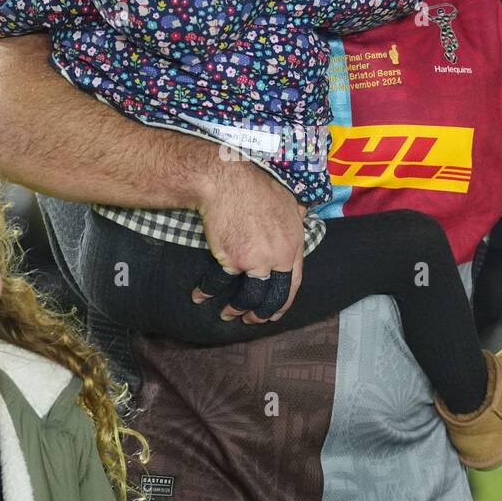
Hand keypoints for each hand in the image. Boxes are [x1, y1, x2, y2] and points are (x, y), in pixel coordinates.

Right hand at [195, 159, 304, 322]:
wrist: (227, 180)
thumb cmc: (256, 185)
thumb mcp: (288, 201)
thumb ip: (295, 217)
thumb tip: (302, 216)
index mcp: (293, 244)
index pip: (293, 283)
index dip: (283, 301)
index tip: (276, 311)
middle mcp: (277, 257)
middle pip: (272, 296)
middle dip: (262, 313)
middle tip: (253, 320)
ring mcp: (254, 261)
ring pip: (248, 296)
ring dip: (236, 309)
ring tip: (228, 314)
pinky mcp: (231, 259)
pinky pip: (219, 282)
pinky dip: (207, 291)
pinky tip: (199, 296)